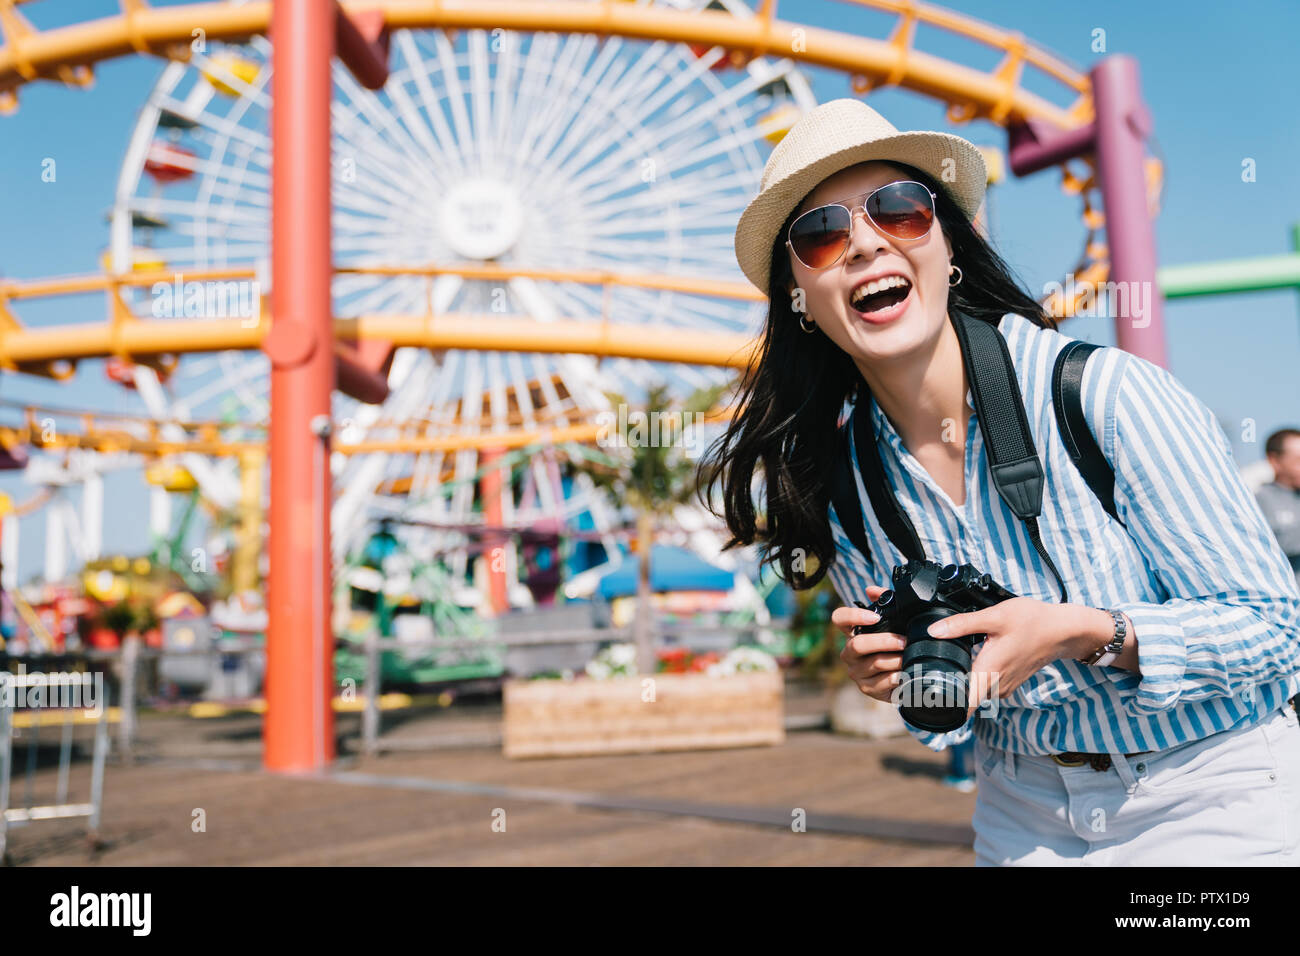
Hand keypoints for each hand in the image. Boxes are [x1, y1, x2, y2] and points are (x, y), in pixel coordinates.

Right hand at [834, 585, 907, 702]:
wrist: (903, 677)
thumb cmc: (896, 647)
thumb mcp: (894, 623)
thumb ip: (885, 602)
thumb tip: (871, 590)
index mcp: (853, 633)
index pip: (839, 618)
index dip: (853, 616)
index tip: (875, 617)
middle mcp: (850, 652)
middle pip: (858, 644)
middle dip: (884, 641)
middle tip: (904, 641)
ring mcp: (856, 671)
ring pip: (874, 663)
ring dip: (896, 660)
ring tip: (910, 656)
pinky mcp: (866, 688)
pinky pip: (882, 682)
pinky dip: (897, 676)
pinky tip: (906, 673)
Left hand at [926, 598, 1109, 717]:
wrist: (1062, 630)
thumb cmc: (1032, 622)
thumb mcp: (994, 617)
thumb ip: (962, 625)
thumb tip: (933, 632)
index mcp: (989, 674)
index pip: (963, 707)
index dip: (941, 707)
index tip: (923, 699)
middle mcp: (996, 687)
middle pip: (963, 700)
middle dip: (944, 692)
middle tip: (924, 677)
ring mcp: (1004, 687)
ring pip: (974, 694)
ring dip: (960, 686)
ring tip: (943, 667)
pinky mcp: (1008, 683)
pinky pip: (984, 688)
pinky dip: (973, 680)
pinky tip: (967, 663)